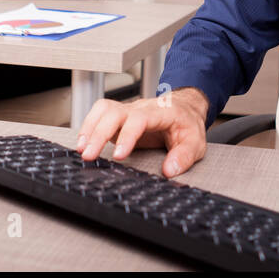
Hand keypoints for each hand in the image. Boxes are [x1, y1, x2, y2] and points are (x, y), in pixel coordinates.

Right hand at [76, 87, 209, 177]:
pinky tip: (83, 142)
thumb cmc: (187, 125)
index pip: (139, 119)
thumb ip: (184, 156)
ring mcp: (128, 110)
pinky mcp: (119, 116)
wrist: (184, 109)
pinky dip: (88, 126)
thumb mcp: (196, 142)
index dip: (127, 136)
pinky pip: (100, 114)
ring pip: (104, 109)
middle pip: (114, 112)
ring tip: (82, 149)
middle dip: (99, 133)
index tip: (119, 156)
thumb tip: (170, 170)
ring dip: (89, 127)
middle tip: (89, 155)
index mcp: (161, 112)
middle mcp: (141, 108)